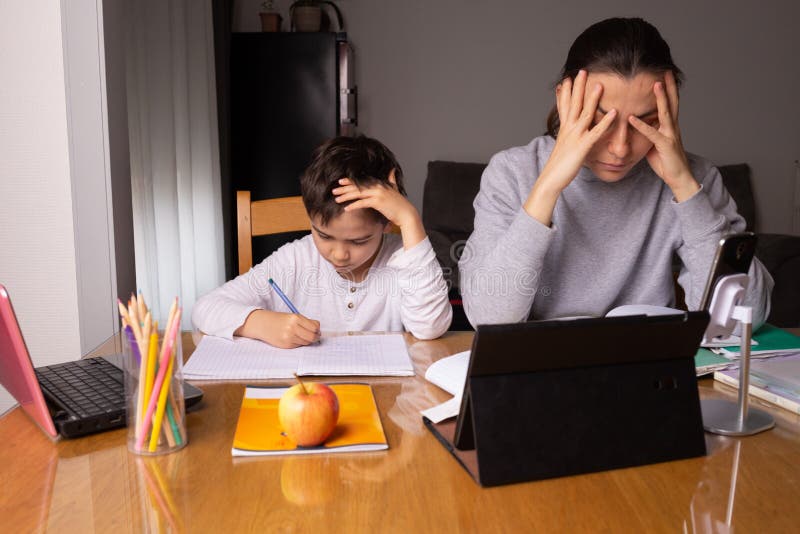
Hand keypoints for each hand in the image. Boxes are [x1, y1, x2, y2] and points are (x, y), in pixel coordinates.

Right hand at [235, 309, 319, 348]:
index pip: (315, 327)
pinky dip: (299, 342)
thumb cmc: (279, 319)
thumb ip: (306, 322)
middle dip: (316, 337)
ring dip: (307, 340)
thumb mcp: (293, 316)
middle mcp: (292, 328)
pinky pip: (298, 345)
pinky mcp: (286, 345)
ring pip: (306, 342)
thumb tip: (318, 328)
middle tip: (315, 336)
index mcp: (296, 318)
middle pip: (312, 336)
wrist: (263, 324)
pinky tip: (293, 338)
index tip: (317, 330)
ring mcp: (289, 337)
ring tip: (301, 335)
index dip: (318, 329)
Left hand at [332, 170, 425, 248]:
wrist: (406, 213)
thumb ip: (392, 179)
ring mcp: (378, 194)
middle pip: (357, 187)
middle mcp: (378, 187)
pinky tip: (346, 209)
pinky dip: (353, 205)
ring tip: (337, 199)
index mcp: (380, 184)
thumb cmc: (400, 204)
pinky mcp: (378, 202)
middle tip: (334, 191)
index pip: (362, 181)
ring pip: (358, 194)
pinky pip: (362, 203)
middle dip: (344, 188)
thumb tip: (392, 170)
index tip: (340, 181)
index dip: (350, 181)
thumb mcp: (395, 189)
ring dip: (346, 196)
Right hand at [525, 70, 617, 224]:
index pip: (563, 106)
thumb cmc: (557, 168)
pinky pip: (596, 132)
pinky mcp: (582, 146)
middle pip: (573, 104)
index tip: (566, 79)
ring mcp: (575, 137)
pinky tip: (613, 112)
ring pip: (584, 113)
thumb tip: (567, 137)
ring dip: (592, 98)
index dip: (564, 92)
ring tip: (599, 84)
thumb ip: (566, 140)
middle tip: (581, 71)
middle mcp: (567, 130)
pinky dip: (605, 121)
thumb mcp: (562, 150)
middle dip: (577, 87)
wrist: (550, 180)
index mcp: (563, 130)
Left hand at [628, 70, 698, 201]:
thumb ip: (648, 132)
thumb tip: (638, 124)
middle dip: (669, 86)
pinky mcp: (665, 146)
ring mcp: (670, 135)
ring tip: (655, 85)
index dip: (668, 89)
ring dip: (661, 99)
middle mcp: (672, 127)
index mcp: (670, 126)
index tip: (665, 74)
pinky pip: (652, 134)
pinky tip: (631, 118)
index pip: (670, 103)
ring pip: (665, 113)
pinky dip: (641, 125)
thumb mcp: (655, 143)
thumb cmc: (666, 161)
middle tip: (666, 70)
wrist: (679, 178)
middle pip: (672, 102)